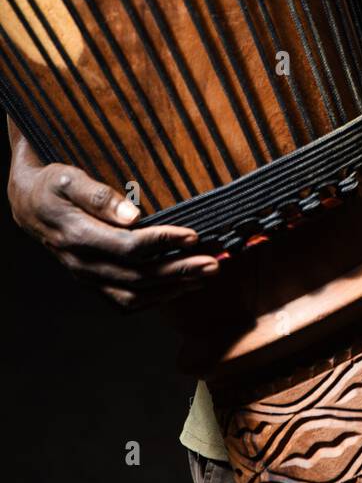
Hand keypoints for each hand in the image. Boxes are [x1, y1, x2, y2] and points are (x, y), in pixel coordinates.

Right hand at [7, 128, 219, 311]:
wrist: (28, 205)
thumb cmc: (52, 186)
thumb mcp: (69, 179)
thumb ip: (100, 196)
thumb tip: (133, 215)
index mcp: (79, 237)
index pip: (128, 247)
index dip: (163, 242)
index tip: (193, 235)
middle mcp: (83, 264)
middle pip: (138, 276)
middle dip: (179, 271)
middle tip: (212, 264)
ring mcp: (87, 277)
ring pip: (134, 295)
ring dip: (172, 289)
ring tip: (204, 276)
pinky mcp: (92, 282)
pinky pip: (124, 303)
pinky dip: (154, 300)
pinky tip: (178, 288)